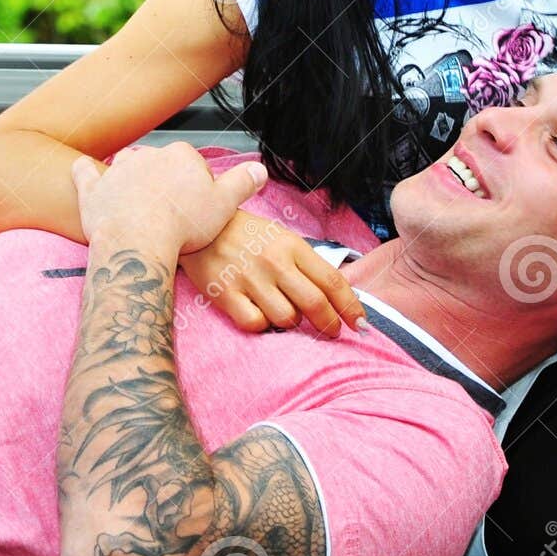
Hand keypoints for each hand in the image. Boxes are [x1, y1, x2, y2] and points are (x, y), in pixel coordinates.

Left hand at [70, 144, 266, 253]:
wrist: (138, 242)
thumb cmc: (182, 226)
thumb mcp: (225, 204)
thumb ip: (243, 183)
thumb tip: (259, 169)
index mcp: (181, 155)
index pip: (192, 165)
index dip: (197, 188)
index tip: (197, 210)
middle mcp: (147, 155)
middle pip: (160, 165)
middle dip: (165, 183)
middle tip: (171, 213)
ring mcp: (117, 171)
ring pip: (126, 165)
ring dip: (130, 177)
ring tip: (137, 201)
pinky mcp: (93, 190)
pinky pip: (85, 174)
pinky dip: (85, 172)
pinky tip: (85, 171)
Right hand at [178, 209, 364, 338]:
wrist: (197, 223)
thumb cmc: (244, 234)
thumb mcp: (280, 237)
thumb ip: (305, 263)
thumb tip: (336, 295)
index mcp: (292, 246)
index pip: (332, 281)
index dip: (351, 306)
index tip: (359, 323)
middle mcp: (274, 262)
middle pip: (315, 304)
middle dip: (330, 324)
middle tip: (332, 332)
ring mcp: (250, 279)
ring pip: (286, 319)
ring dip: (291, 323)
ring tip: (283, 312)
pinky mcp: (226, 294)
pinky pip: (256, 324)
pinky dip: (262, 325)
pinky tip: (258, 313)